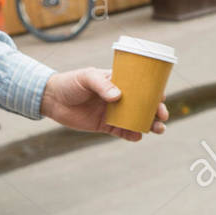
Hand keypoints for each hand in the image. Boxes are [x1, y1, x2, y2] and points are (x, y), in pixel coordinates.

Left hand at [39, 67, 167, 141]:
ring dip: (148, 124)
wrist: (52, 99)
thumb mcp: (86, 77)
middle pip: (143, 105)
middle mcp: (118, 97)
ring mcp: (112, 112)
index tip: (161, 97)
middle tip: (163, 116)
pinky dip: (131, 135)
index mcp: (117, 82)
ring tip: (158, 129)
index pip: (141, 86)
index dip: (153, 92)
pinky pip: (122, 131)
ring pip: (136, 119)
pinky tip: (138, 137)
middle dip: (156, 111)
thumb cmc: (70, 82)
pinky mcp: (105, 125)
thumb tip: (118, 97)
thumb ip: (102, 85)